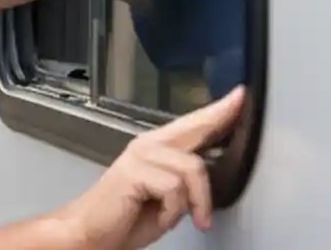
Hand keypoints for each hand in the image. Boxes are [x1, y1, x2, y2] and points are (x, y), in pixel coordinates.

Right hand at [59, 86, 246, 248]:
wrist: (91, 234)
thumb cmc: (126, 218)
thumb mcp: (169, 199)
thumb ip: (188, 179)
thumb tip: (213, 168)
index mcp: (157, 147)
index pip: (193, 124)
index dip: (218, 110)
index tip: (239, 95)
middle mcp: (149, 145)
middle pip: (195, 128)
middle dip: (219, 118)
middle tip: (239, 102)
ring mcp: (140, 155)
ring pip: (192, 168)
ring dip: (196, 201)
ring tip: (188, 218)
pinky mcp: (134, 171)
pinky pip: (175, 188)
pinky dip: (174, 211)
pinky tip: (161, 217)